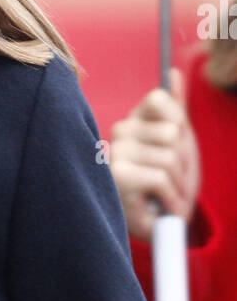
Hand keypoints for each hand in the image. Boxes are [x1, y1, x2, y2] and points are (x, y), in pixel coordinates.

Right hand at [110, 67, 200, 240]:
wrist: (153, 227)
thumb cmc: (164, 185)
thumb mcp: (176, 144)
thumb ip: (175, 109)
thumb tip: (174, 73)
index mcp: (134, 121)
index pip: (159, 98)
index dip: (179, 121)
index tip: (177, 146)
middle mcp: (120, 131)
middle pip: (174, 133)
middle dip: (185, 162)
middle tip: (175, 180)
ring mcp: (116, 153)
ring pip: (170, 157)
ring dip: (179, 184)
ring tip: (168, 195)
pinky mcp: (117, 176)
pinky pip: (160, 177)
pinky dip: (171, 197)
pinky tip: (162, 205)